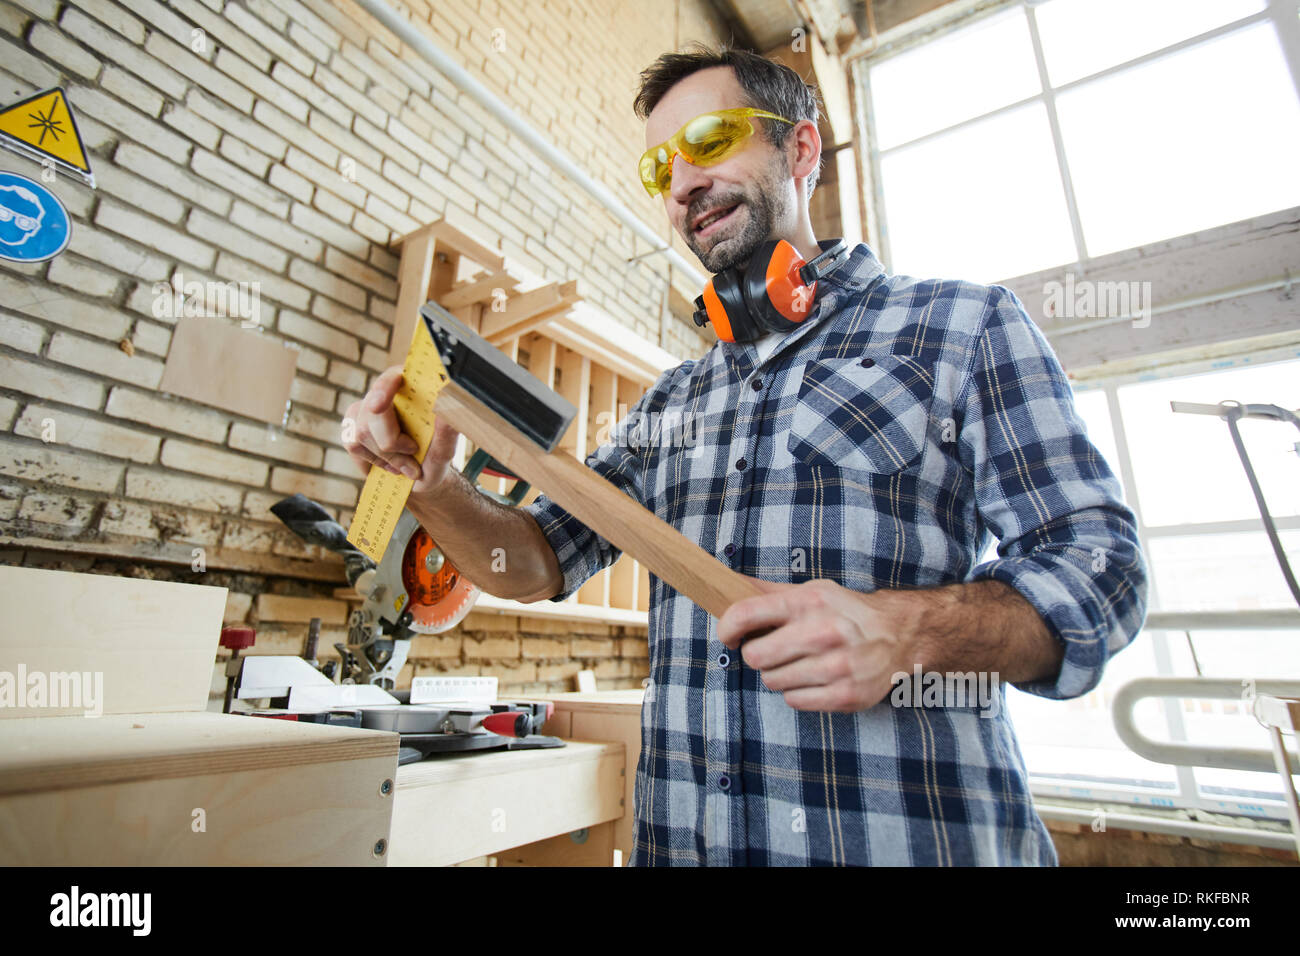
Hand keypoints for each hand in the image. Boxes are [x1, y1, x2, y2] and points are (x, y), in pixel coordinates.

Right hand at [342, 366, 460, 494]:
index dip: (384, 388)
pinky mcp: (351, 427)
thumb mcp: (445, 449)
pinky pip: (352, 445)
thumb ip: (447, 431)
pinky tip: (388, 465)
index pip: (393, 377)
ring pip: (361, 432)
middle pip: (373, 412)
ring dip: (385, 457)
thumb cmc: (434, 456)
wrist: (421, 475)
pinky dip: (372, 461)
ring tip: (405, 465)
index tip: (378, 406)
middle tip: (413, 458)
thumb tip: (447, 410)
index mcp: (411, 388)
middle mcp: (385, 392)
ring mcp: (364, 408)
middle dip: (391, 443)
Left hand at [716, 579, 918, 712]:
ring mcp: (835, 666)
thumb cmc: (845, 612)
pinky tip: (813, 679)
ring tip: (799, 663)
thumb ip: (768, 591)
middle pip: (755, 656)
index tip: (730, 636)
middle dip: (758, 655)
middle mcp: (822, 632)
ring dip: (779, 675)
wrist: (898, 635)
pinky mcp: (845, 694)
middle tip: (772, 651)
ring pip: (773, 681)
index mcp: (808, 602)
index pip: (746, 614)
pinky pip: (793, 701)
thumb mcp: (811, 591)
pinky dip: (797, 693)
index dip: (727, 628)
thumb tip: (727, 581)